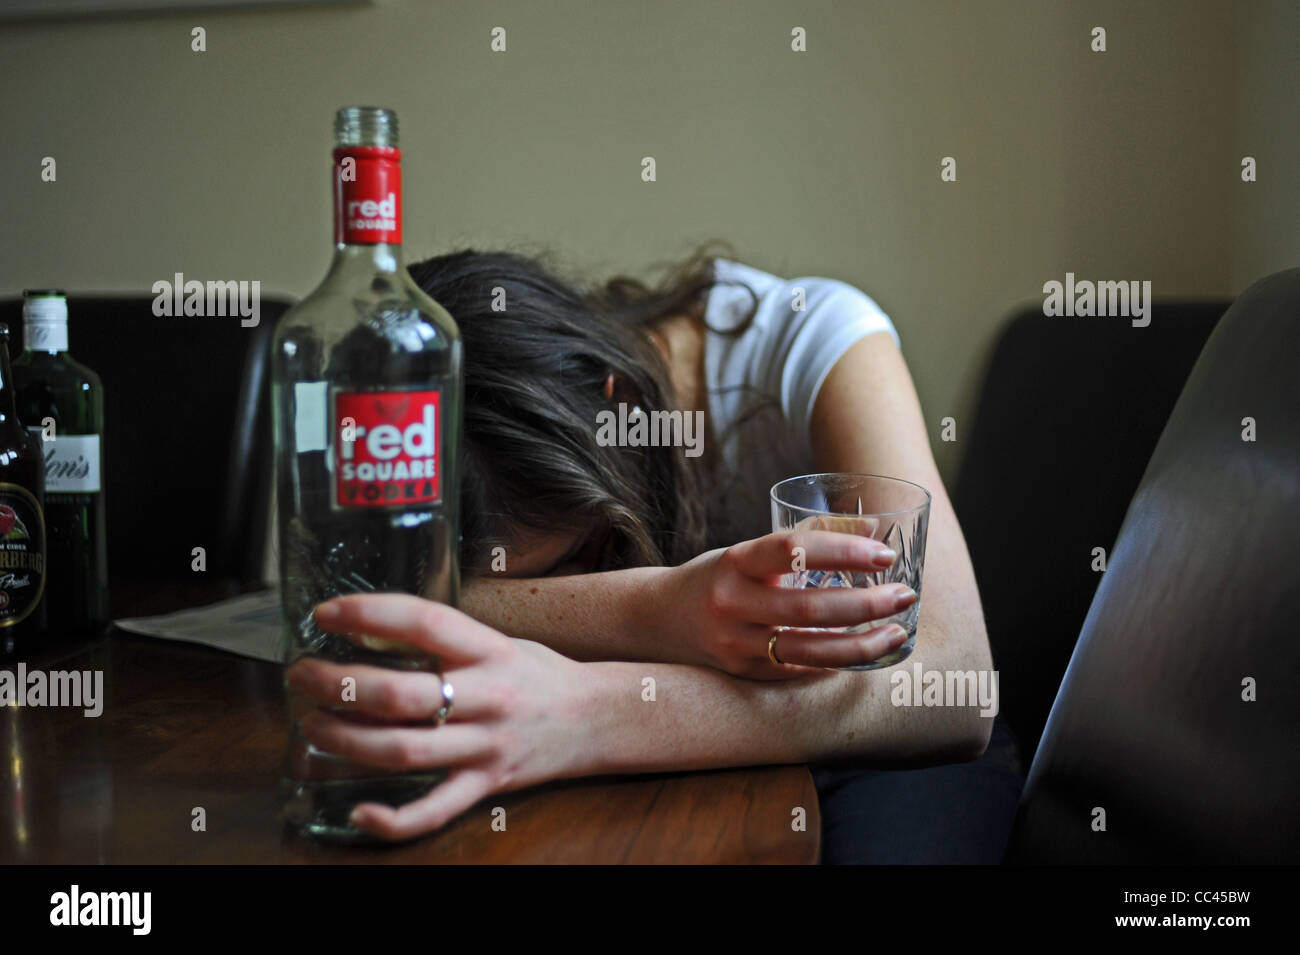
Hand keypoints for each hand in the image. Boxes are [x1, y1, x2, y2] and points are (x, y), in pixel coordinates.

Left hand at [287, 593, 593, 841]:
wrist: (597, 718)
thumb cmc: (537, 674)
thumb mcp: (497, 641)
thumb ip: (443, 640)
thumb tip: (367, 628)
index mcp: (491, 650)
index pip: (426, 623)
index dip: (370, 614)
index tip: (327, 612)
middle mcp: (490, 698)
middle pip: (403, 694)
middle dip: (341, 685)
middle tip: (303, 675)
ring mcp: (487, 746)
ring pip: (406, 750)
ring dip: (348, 740)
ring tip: (313, 726)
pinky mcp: (487, 785)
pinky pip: (436, 809)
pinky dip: (394, 818)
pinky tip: (359, 811)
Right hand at [655, 527, 914, 678]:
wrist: (658, 619)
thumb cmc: (717, 577)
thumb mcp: (747, 552)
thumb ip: (800, 542)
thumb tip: (869, 529)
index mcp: (735, 562)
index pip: (793, 550)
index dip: (843, 551)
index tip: (884, 554)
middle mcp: (731, 603)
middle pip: (809, 608)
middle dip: (866, 604)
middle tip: (904, 595)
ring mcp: (736, 643)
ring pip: (809, 650)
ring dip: (861, 643)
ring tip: (896, 632)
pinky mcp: (743, 672)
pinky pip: (799, 670)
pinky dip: (836, 661)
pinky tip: (864, 652)